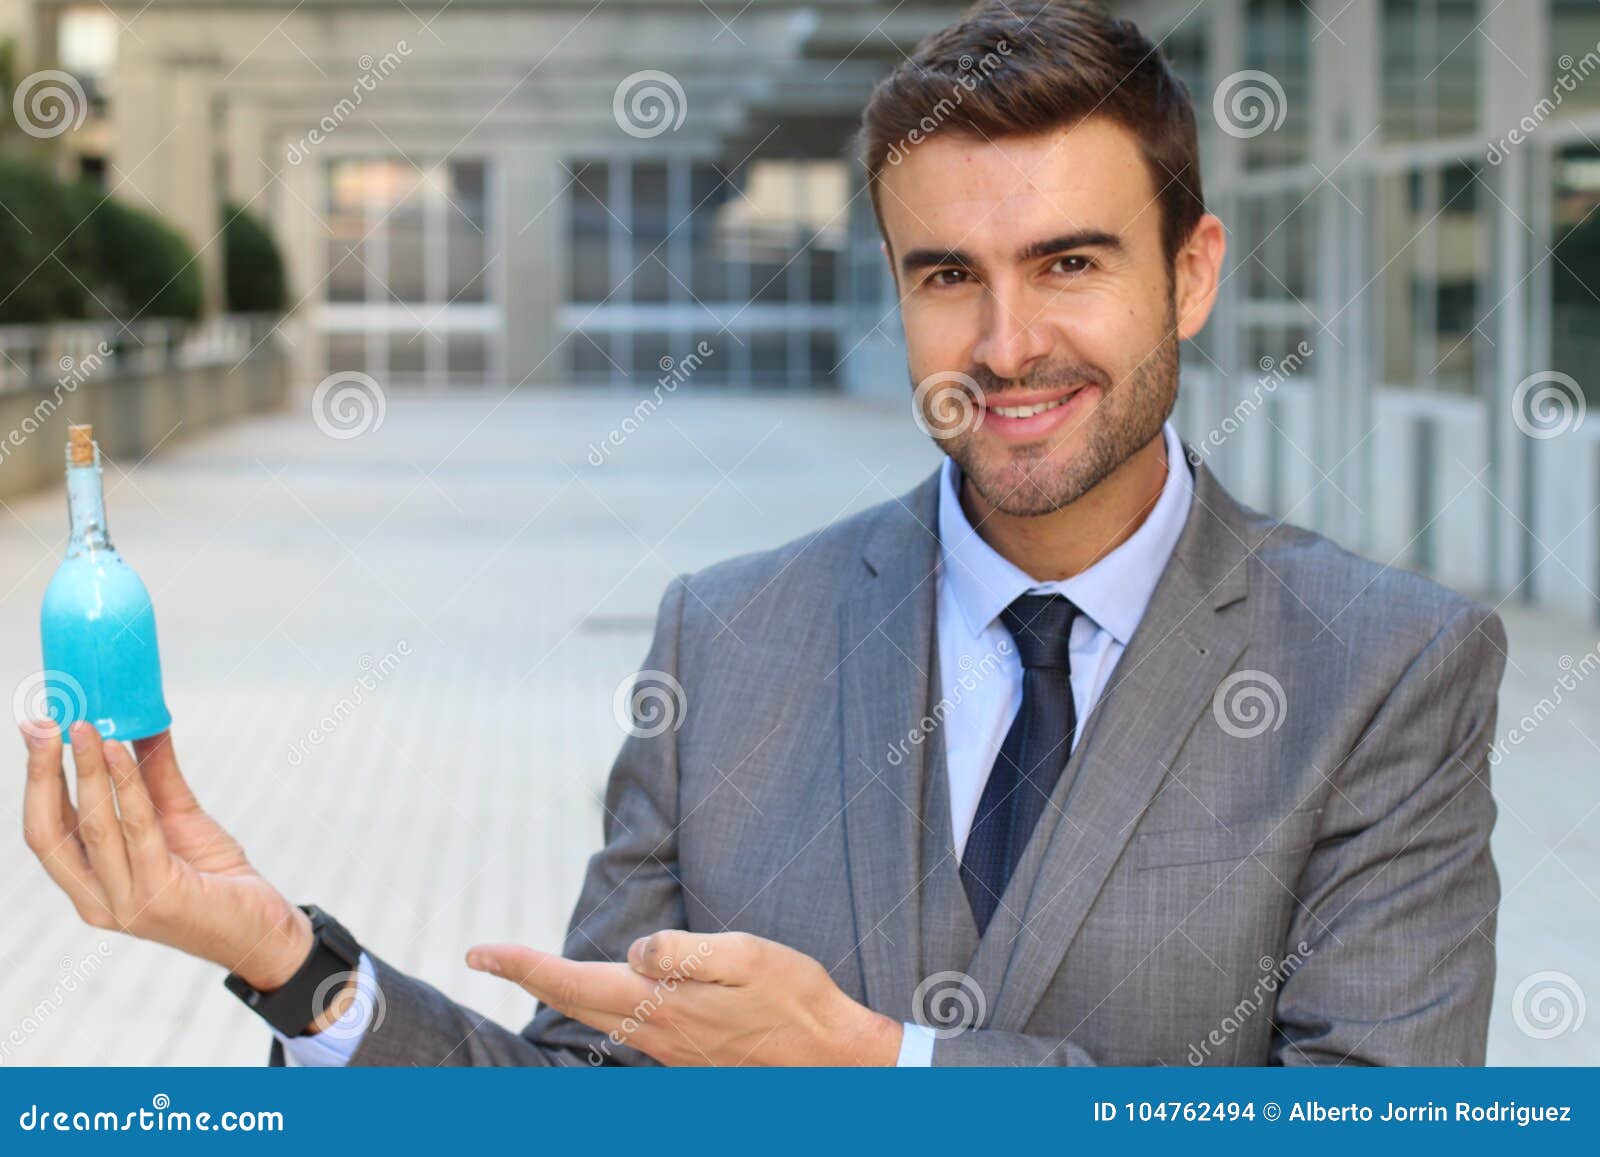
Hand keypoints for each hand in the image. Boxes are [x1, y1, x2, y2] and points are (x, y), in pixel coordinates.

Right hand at [20, 720, 312, 993]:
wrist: (261, 929)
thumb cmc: (215, 876)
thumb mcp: (177, 818)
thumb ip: (153, 777)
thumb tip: (138, 721)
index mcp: (89, 884)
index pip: (44, 830)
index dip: (35, 780)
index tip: (33, 730)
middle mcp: (95, 899)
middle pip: (49, 831)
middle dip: (42, 773)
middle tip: (46, 723)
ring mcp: (124, 903)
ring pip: (92, 826)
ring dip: (85, 771)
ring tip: (84, 727)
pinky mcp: (159, 896)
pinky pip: (137, 829)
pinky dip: (126, 786)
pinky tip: (118, 751)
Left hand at [465, 929, 901, 1065]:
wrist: (830, 1058)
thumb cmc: (795, 997)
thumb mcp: (747, 957)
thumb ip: (686, 953)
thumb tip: (634, 951)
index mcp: (663, 1004)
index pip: (573, 982)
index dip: (522, 966)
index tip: (479, 951)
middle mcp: (655, 1032)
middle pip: (573, 1002)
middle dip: (526, 976)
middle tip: (484, 954)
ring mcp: (667, 1048)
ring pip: (594, 1017)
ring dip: (556, 991)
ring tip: (526, 967)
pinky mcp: (684, 1052)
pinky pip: (623, 1027)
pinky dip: (592, 1006)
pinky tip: (595, 994)